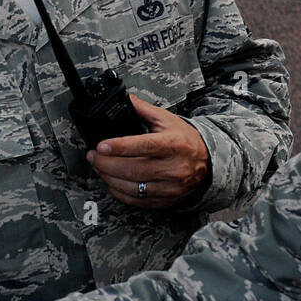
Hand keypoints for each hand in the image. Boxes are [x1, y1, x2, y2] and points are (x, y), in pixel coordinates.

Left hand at [88, 95, 209, 208]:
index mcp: (173, 145)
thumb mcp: (167, 119)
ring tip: (98, 167)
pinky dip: (119, 192)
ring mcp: (170, 187)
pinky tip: (111, 181)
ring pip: (132, 187)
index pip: (143, 146)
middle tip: (93, 156)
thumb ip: (142, 109)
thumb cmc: (185, 139)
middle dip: (106, 163)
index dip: (120, 147)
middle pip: (133, 169)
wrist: (207, 161)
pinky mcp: (165, 200)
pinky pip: (136, 201)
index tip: (101, 146)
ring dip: (109, 178)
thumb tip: (123, 99)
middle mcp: (173, 168)